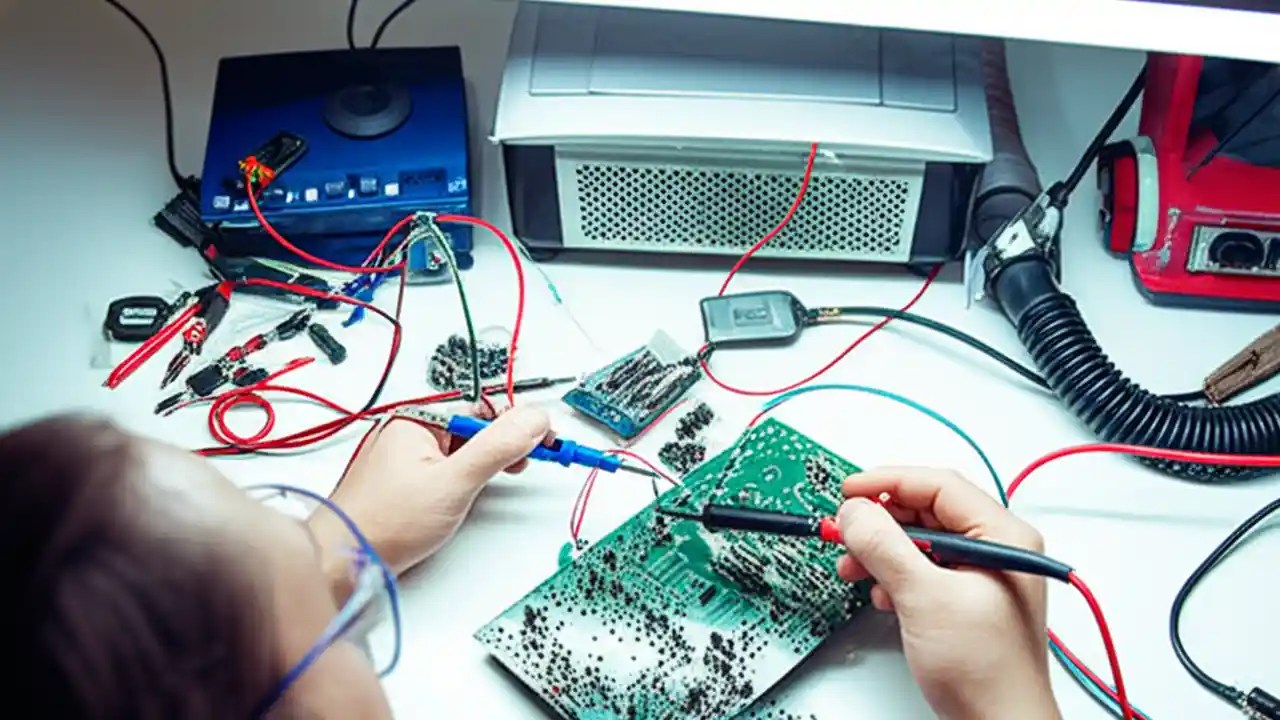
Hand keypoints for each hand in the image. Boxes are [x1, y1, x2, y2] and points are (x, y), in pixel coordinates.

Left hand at [314, 405, 551, 587]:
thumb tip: (534, 419)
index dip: (518, 422)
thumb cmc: (384, 523)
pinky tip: (476, 491)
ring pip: (463, 448)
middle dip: (506, 442)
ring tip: (508, 476)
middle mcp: (411, 430)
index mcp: (418, 418)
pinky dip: (470, 476)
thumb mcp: (453, 482)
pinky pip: (449, 467)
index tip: (546, 440)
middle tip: (532, 461)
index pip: (482, 406)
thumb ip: (498, 447)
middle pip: (475, 425)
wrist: (342, 562)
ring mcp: (408, 456)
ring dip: (490, 460)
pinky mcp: (407, 481)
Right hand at [835, 468, 1059, 719]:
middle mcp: (995, 550)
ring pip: (920, 542)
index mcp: (1003, 536)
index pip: (939, 486)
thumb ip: (886, 547)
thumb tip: (856, 512)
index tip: (849, 491)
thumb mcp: (924, 598)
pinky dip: (894, 576)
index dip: (889, 483)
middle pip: (927, 512)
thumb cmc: (986, 672)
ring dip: (882, 551)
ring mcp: (981, 575)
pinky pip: (922, 570)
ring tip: (854, 566)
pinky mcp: (964, 600)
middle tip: (845, 529)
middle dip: (880, 522)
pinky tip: (881, 593)